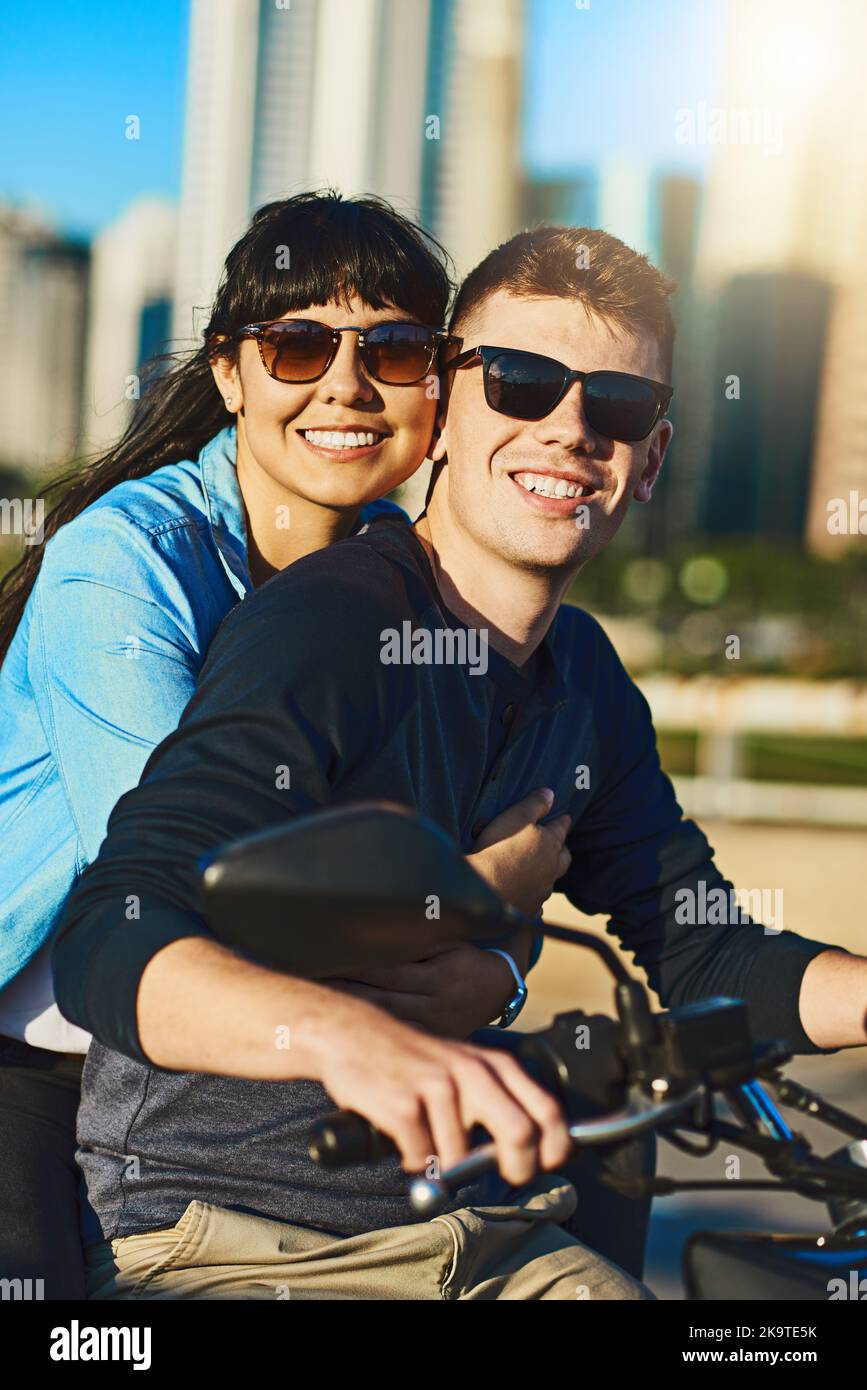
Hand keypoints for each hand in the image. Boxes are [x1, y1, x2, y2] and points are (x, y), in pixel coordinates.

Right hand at [312, 997, 572, 1184]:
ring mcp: (437, 1088)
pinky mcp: (403, 1105)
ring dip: (443, 1164)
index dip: (554, 1148)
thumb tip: (535, 1153)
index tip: (543, 1165)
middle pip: (520, 1135)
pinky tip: (403, 1139)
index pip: (547, 1111)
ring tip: (428, 1141)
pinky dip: (411, 1160)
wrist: (353, 1034)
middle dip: (517, 1168)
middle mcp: (472, 1072)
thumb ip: (500, 1100)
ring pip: (461, 1158)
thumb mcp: (467, 1067)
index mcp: (494, 1064)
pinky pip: (420, 1158)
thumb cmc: (414, 1060)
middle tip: (504, 1176)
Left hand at [327, 937, 528, 1039]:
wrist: (500, 989)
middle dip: (343, 990)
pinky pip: (398, 1039)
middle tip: (307, 984)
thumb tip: (375, 926)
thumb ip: (417, 937)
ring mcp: (434, 1026)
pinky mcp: (431, 1040)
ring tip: (317, 1007)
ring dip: (351, 1012)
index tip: (323, 959)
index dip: (354, 965)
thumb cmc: (467, 956)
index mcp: (441, 973)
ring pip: (386, 1020)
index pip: (387, 968)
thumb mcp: (450, 941)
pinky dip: (371, 1035)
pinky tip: (346, 1032)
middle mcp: (436, 1002)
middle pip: (380, 996)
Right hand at [468, 788, 571, 916]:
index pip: (561, 828)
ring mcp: (541, 891)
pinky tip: (528, 894)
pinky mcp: (529, 909)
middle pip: (564, 857)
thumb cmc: (497, 849)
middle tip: (560, 844)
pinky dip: (535, 894)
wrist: (482, 890)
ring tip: (541, 868)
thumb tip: (551, 794)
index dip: (562, 821)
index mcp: (551, 844)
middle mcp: (551, 869)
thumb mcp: (515, 817)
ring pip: (551, 879)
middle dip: (562, 849)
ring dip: (548, 872)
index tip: (565, 818)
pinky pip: (537, 901)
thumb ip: (534, 805)